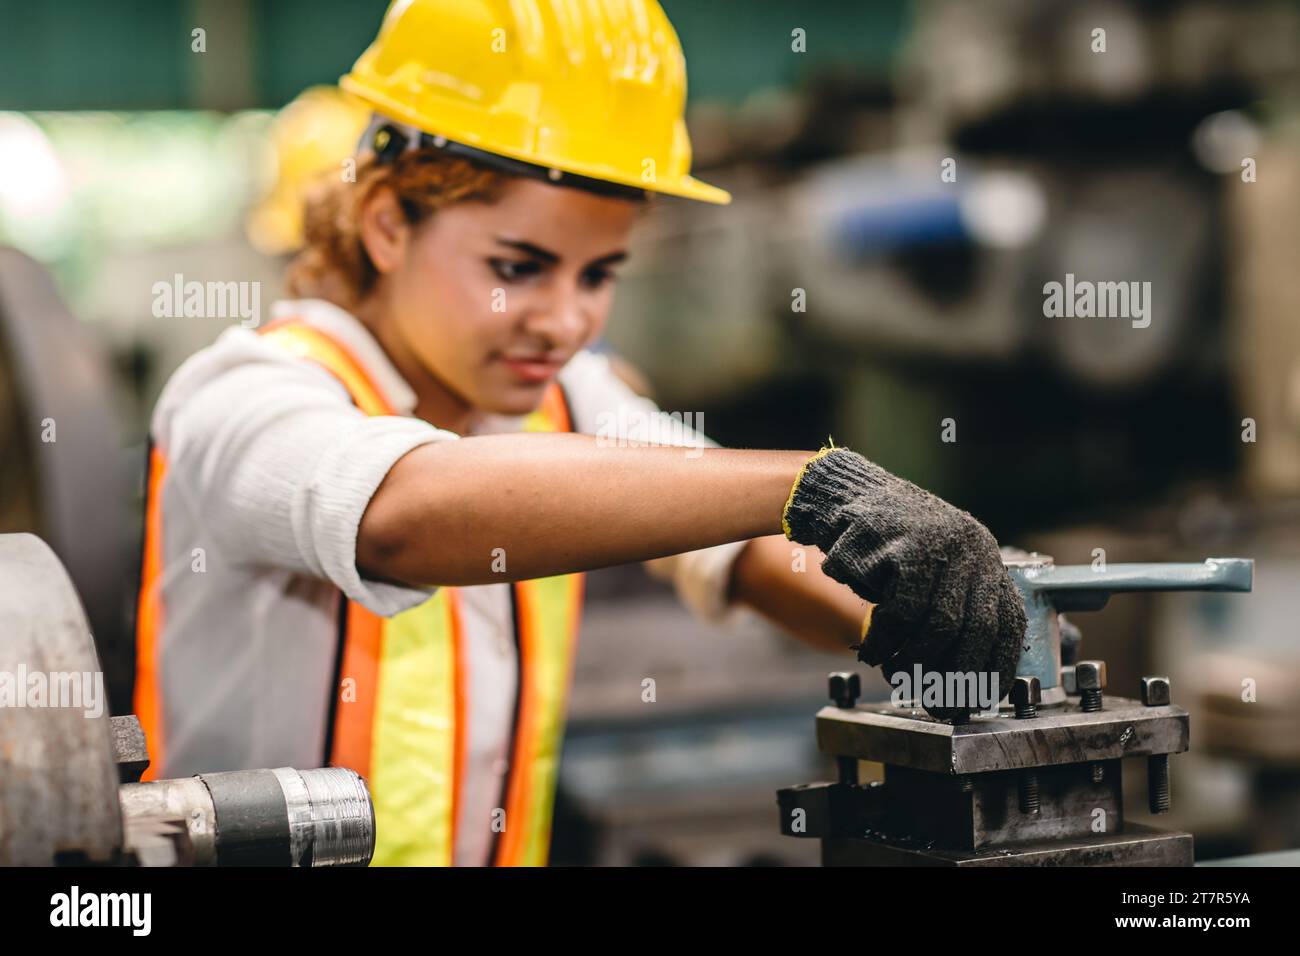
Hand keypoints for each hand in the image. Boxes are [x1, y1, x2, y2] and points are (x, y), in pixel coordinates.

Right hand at [782, 447, 1026, 721]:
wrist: (843, 497)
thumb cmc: (884, 546)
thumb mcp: (931, 572)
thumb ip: (950, 608)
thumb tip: (964, 676)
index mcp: (985, 559)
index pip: (1009, 623)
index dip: (998, 667)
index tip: (979, 698)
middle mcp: (973, 549)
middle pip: (978, 630)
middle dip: (955, 676)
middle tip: (932, 701)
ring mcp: (941, 545)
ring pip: (939, 626)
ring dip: (912, 660)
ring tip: (892, 672)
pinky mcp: (906, 548)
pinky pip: (901, 612)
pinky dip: (885, 641)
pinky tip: (872, 649)